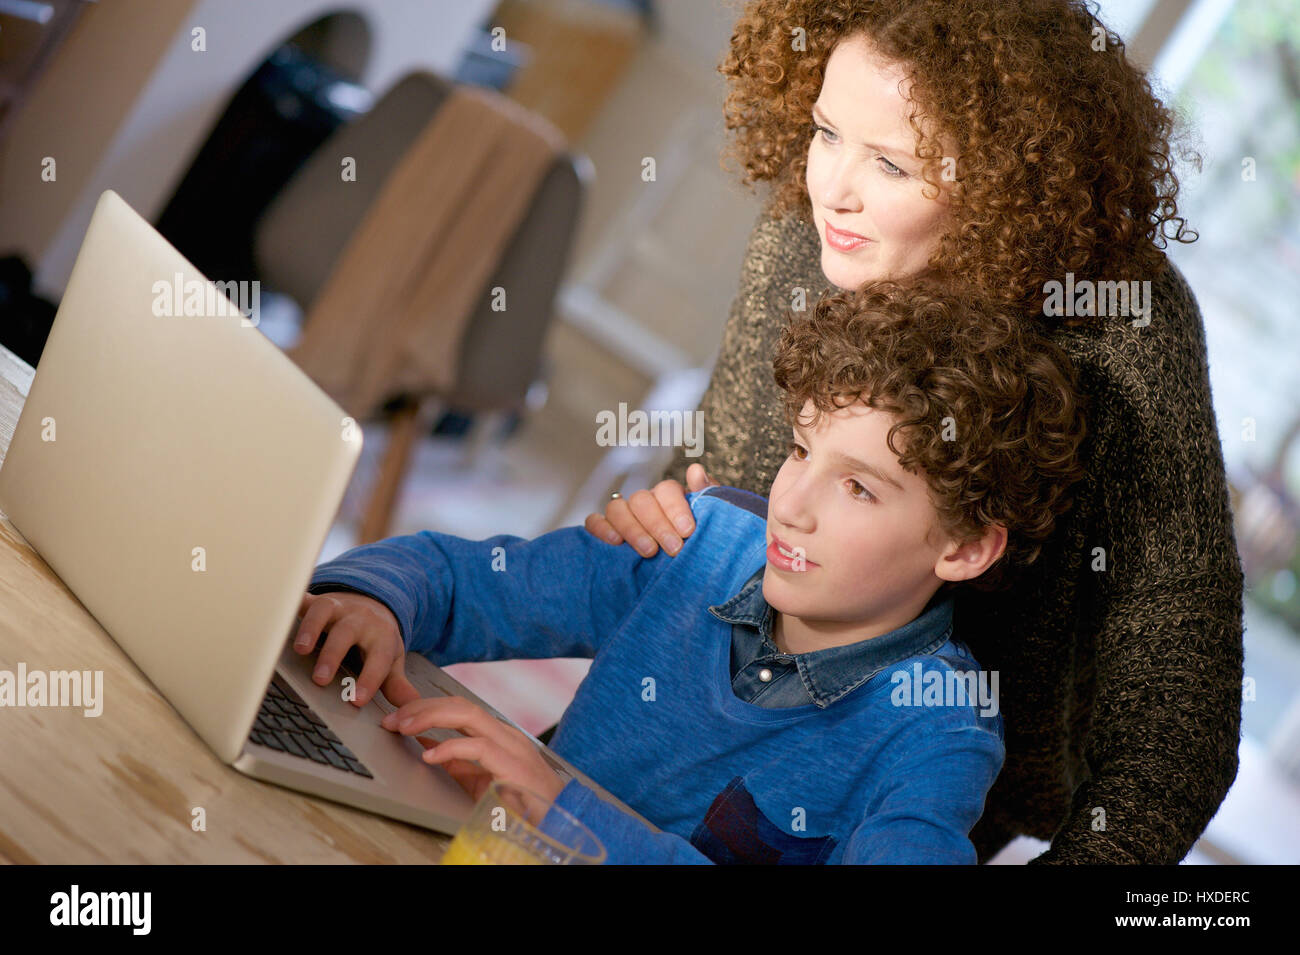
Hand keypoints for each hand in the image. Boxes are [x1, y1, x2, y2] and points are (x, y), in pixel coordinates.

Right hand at [292, 591, 418, 708]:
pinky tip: (280, 611)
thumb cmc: (377, 639)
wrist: (373, 603)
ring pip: (324, 611)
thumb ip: (396, 683)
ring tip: (300, 650)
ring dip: (311, 628)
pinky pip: (304, 598)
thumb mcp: (391, 658)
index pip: (378, 658)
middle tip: (320, 680)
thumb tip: (411, 705)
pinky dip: (292, 603)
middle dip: (333, 655)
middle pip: (347, 633)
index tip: (357, 700)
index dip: (369, 679)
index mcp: (381, 636)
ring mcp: (339, 607)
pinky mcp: (318, 600)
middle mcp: (360, 619)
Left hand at [380, 697, 565, 802]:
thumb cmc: (521, 805)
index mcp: (497, 734)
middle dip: (422, 707)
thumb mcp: (479, 779)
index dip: (426, 707)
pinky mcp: (514, 765)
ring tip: (405, 728)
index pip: (458, 707)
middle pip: (459, 704)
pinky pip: (479, 747)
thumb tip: (426, 746)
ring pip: (468, 714)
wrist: (556, 823)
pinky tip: (430, 756)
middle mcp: (505, 733)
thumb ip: (457, 762)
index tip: (398, 717)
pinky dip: (450, 748)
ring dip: (430, 717)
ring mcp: (511, 746)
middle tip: (394, 719)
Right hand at [583, 463, 716, 556]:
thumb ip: (708, 495)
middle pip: (641, 500)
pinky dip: (601, 528)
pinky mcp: (603, 530)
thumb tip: (696, 472)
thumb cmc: (696, 542)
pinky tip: (615, 542)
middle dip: (657, 525)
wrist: (685, 569)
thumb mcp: (710, 520)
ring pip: (616, 508)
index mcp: (668, 496)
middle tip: (673, 548)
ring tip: (649, 551)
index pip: (666, 489)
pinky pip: (594, 521)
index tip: (687, 531)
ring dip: (632, 529)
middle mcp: (643, 502)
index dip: (675, 508)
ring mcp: (622, 515)